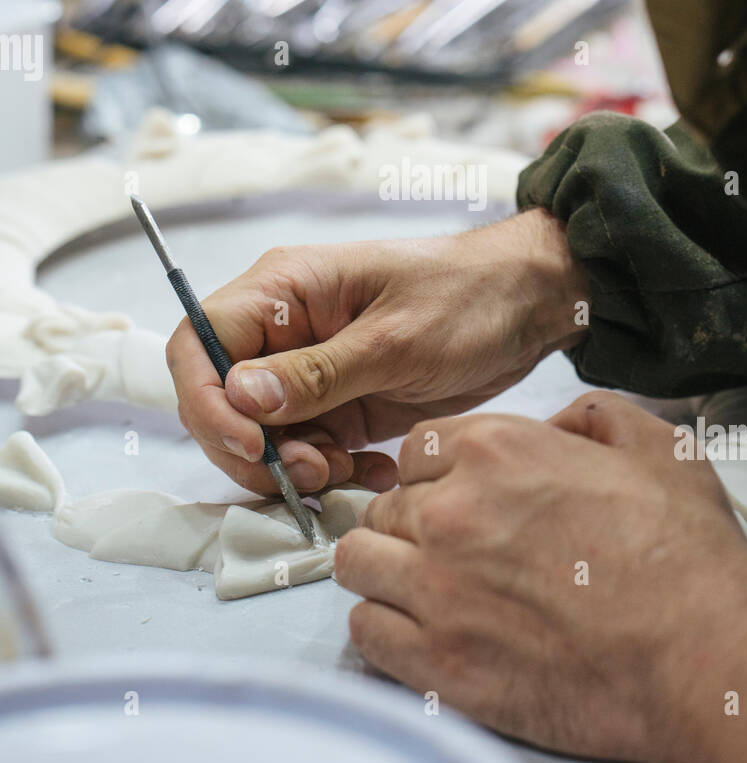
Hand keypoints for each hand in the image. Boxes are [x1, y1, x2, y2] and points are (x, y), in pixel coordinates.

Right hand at [166, 208, 585, 496]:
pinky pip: (308, 450)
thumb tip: (239, 397)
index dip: (208, 402)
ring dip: (296, 468)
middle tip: (314, 473)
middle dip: (254, 450)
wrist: (530, 306)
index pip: (201, 345)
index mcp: (284, 289)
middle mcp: (285, 330)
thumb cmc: (469, 297)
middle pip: (222, 402)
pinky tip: (376, 472)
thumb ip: (317, 372)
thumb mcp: (396, 339)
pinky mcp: (340, 404)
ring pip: (263, 437)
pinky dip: (332, 472)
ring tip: (352, 472)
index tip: (253, 445)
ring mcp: (311, 371)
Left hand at [336, 391, 746, 762]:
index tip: (461, 502)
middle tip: (454, 554)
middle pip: (385, 504)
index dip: (438, 475)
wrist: (706, 656)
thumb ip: (594, 415)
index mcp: (497, 451)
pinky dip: (386, 630)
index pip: (416, 450)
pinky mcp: (437, 662)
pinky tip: (425, 634)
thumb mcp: (656, 446)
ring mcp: (438, 589)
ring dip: (386, 570)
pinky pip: (365, 631)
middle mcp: (453, 511)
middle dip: (412, 524)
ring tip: (426, 591)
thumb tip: (557, 423)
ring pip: (359, 562)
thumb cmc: (686, 555)